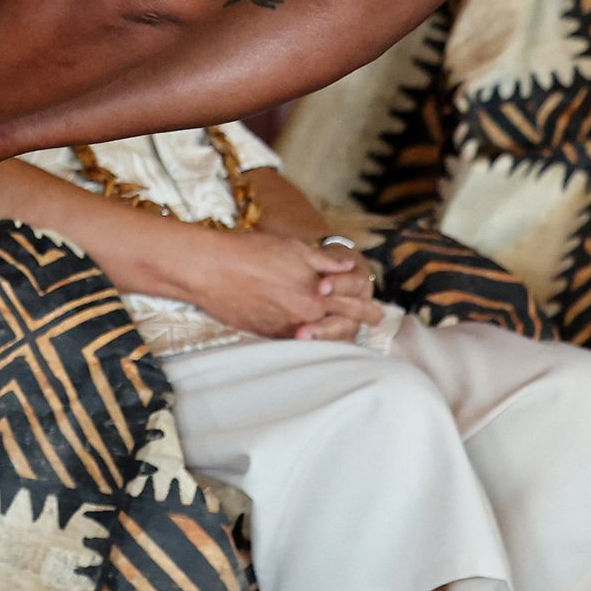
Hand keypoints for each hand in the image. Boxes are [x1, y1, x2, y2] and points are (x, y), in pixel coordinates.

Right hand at [185, 230, 366, 339]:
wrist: (211, 269)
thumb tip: (348, 265)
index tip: (378, 313)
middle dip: (356, 326)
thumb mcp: (294, 248)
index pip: (352, 305)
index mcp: (316, 293)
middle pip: (340, 326)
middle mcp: (304, 315)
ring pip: (317, 338)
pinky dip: (305, 340)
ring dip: (331, 336)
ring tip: (341, 337)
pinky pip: (292, 341)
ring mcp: (284, 327)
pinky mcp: (265, 333)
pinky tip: (309, 339)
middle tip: (369, 327)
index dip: (367, 309)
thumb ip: (324, 262)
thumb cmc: (251, 252)